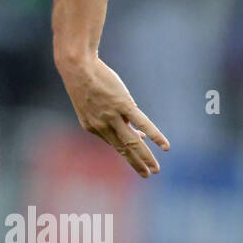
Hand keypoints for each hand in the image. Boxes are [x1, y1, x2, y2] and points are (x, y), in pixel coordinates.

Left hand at [56, 55, 169, 177]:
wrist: (77, 67)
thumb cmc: (84, 80)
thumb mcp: (91, 103)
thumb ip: (108, 116)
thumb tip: (132, 127)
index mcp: (91, 127)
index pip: (113, 142)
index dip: (126, 148)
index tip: (140, 144)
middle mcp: (101, 125)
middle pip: (122, 149)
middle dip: (136, 164)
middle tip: (147, 175)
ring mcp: (112, 116)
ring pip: (132, 142)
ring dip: (145, 158)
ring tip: (155, 170)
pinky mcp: (122, 105)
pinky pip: (142, 124)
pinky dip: (155, 136)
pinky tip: (165, 146)